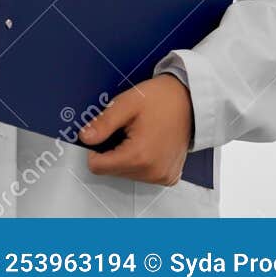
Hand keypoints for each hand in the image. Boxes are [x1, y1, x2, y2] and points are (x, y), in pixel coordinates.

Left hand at [79, 74, 193, 185]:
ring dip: (125, 156)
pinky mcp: (169, 176)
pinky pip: (142, 174)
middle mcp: (153, 172)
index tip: (103, 133)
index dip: (94, 149)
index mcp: (139, 156)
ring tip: (138, 135)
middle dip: (112, 151)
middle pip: (112, 171)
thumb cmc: (161, 99)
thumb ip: (103, 124)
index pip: (98, 167)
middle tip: (124, 130)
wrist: (190, 101)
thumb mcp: (125, 104)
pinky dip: (139, 161)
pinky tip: (147, 143)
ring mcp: (163, 176)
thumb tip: (85, 138)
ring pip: (126, 173)